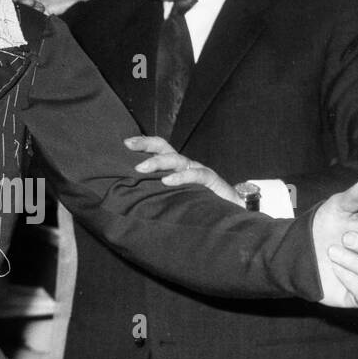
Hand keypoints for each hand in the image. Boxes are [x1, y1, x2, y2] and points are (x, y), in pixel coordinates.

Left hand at [127, 135, 241, 204]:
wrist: (232, 214)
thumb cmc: (199, 206)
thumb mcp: (175, 199)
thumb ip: (159, 195)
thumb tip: (131, 200)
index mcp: (176, 169)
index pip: (159, 150)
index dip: (144, 144)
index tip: (125, 143)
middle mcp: (186, 167)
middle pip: (166, 149)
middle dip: (147, 145)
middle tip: (129, 147)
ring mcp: (199, 172)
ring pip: (178, 160)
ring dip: (159, 162)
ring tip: (142, 168)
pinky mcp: (212, 182)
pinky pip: (197, 175)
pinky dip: (182, 177)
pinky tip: (168, 182)